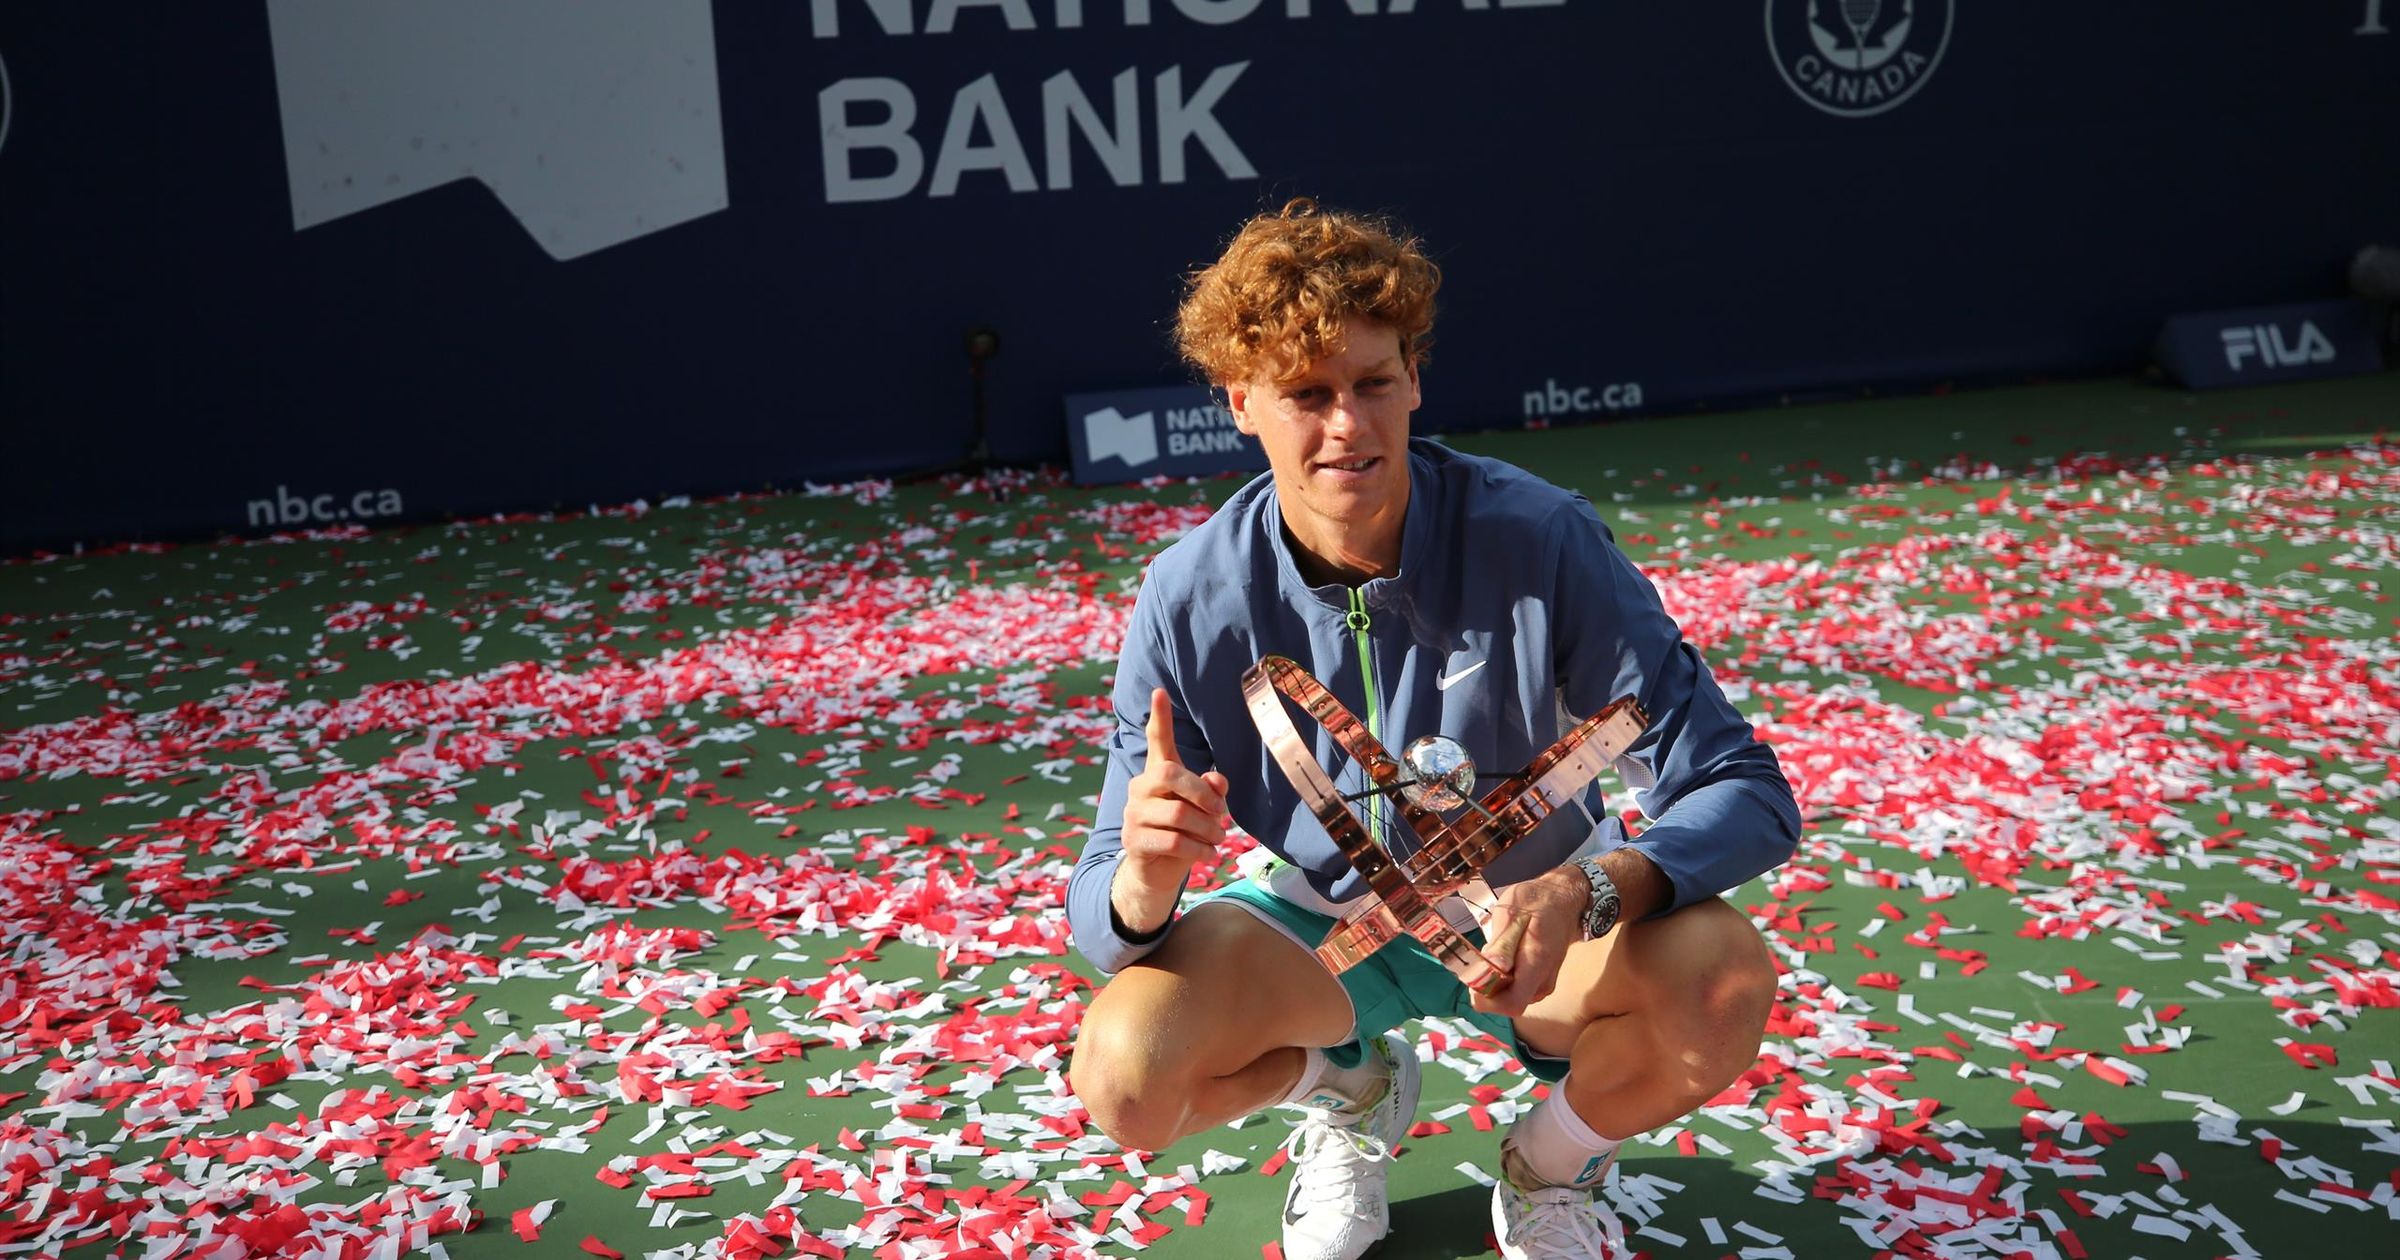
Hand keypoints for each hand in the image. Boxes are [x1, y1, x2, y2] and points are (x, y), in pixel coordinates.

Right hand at [1110, 688, 1231, 935]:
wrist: (1156, 873)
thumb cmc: (1184, 833)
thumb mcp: (1203, 811)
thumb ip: (1211, 792)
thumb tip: (1218, 780)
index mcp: (1158, 774)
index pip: (1157, 741)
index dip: (1159, 717)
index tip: (1160, 692)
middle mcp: (1140, 787)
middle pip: (1169, 774)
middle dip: (1202, 793)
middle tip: (1222, 812)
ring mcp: (1133, 813)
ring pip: (1177, 813)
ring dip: (1207, 829)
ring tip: (1219, 838)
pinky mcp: (1133, 840)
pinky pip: (1172, 840)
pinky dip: (1198, 849)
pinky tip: (1209, 854)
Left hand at [1468, 867, 1591, 1017]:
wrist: (1562, 898)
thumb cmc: (1536, 901)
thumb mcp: (1512, 913)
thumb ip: (1502, 944)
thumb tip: (1491, 970)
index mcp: (1537, 965)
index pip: (1511, 1004)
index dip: (1487, 998)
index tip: (1474, 976)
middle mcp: (1543, 983)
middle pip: (1506, 1003)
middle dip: (1488, 983)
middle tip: (1488, 952)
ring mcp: (1543, 985)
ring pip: (1509, 997)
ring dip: (1495, 979)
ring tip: (1500, 948)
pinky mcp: (1540, 983)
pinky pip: (1515, 989)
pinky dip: (1504, 977)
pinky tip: (1507, 954)